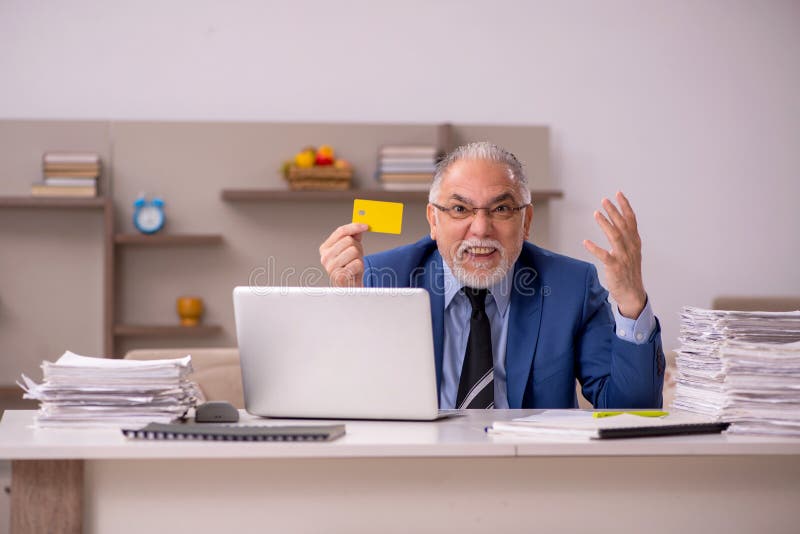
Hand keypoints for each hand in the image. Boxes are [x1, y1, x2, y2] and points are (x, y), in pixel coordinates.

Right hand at [319, 223, 368, 286]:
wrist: (350, 287)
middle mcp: (325, 257)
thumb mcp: (351, 249)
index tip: (365, 226)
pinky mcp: (338, 276)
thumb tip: (360, 226)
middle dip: (357, 247)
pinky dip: (360, 267)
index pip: (340, 231)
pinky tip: (354, 272)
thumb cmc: (350, 268)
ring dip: (359, 258)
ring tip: (354, 264)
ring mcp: (330, 267)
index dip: (354, 227)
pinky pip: (357, 263)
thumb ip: (353, 237)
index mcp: (325, 248)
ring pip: (354, 251)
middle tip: (356, 257)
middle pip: (349, 241)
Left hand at [583, 191, 646, 318]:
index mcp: (635, 242)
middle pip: (623, 225)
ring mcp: (623, 257)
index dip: (625, 206)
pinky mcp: (615, 267)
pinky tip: (585, 242)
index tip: (618, 194)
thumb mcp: (631, 251)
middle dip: (614, 211)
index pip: (631, 220)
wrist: (632, 293)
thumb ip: (626, 237)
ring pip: (615, 237)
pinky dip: (595, 248)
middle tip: (604, 200)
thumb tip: (618, 221)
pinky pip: (604, 256)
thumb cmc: (629, 271)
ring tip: (597, 213)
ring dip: (606, 224)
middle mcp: (630, 247)